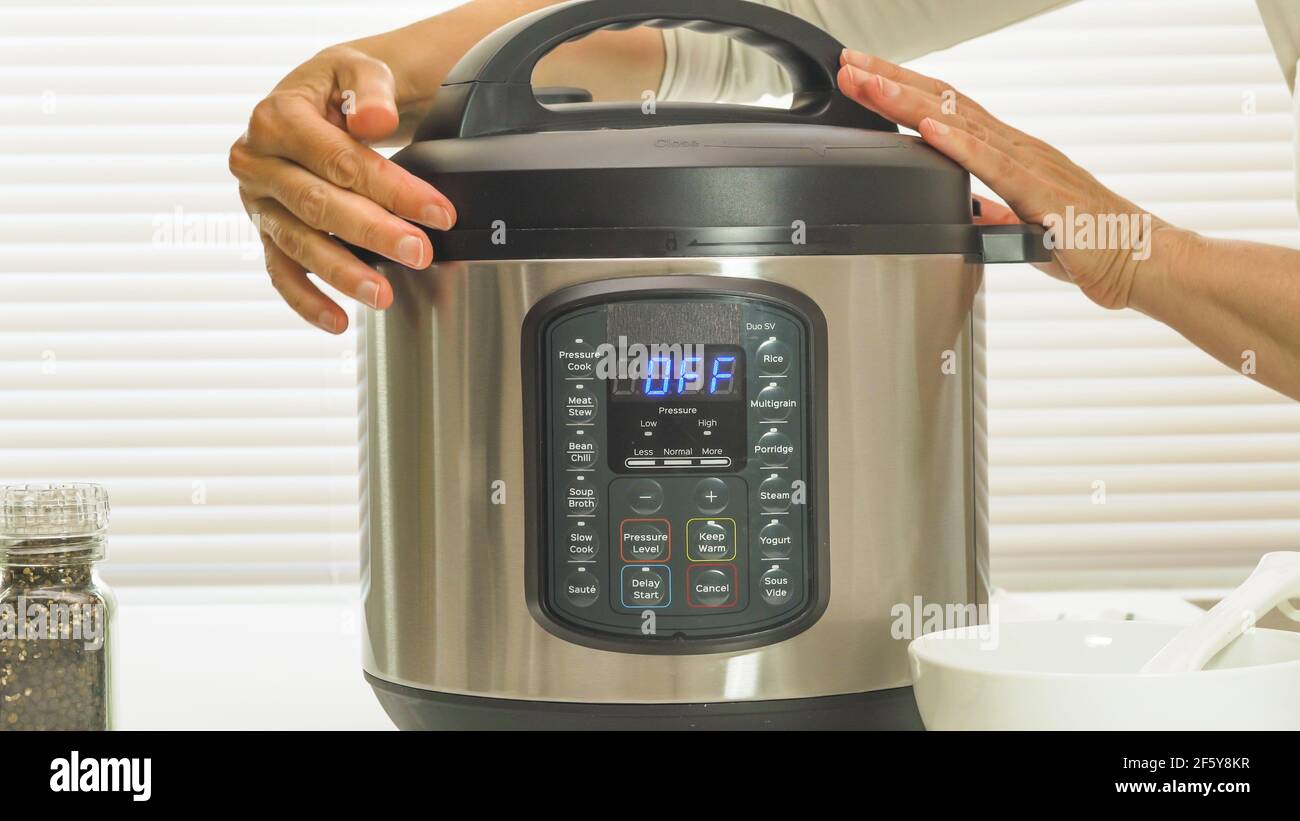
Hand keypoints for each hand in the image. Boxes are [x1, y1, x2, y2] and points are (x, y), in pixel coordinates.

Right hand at [229, 46, 456, 332]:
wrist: (316, 100)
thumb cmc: (339, 89)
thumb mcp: (357, 69)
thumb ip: (370, 88)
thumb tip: (375, 119)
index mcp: (277, 117)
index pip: (339, 160)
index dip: (393, 188)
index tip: (438, 212)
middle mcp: (257, 160)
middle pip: (318, 204)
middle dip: (374, 232)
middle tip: (418, 252)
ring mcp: (258, 201)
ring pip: (298, 243)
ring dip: (343, 272)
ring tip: (383, 293)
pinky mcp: (265, 231)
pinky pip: (280, 272)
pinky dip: (306, 300)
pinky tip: (338, 321)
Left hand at [837, 50, 1180, 310]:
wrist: (1138, 260)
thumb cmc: (1087, 243)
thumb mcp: (1022, 229)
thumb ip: (993, 214)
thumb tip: (966, 210)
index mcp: (1010, 155)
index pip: (947, 112)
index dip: (903, 93)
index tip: (864, 79)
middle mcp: (1017, 148)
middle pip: (945, 103)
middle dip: (892, 82)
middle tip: (849, 64)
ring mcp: (1029, 164)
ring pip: (961, 121)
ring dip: (910, 101)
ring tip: (871, 83)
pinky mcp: (1039, 193)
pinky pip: (992, 164)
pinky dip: (957, 143)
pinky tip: (929, 127)